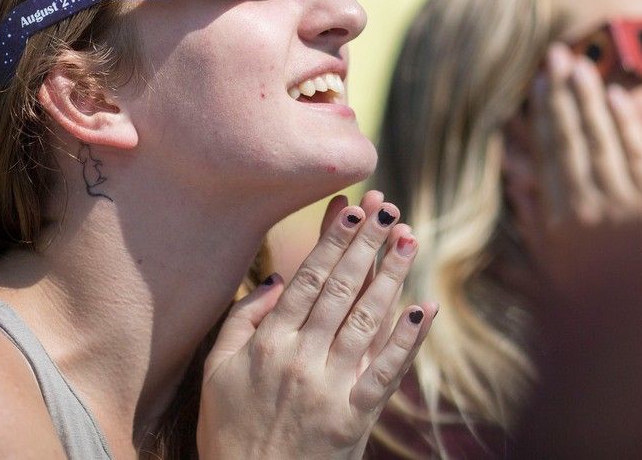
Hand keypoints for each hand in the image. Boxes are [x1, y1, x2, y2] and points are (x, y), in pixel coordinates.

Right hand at [198, 192, 436, 459]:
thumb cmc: (229, 432)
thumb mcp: (216, 372)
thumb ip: (241, 321)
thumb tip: (276, 281)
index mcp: (268, 343)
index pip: (307, 279)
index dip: (332, 242)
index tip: (351, 211)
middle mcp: (301, 357)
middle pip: (341, 289)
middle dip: (367, 245)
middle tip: (386, 209)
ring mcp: (331, 386)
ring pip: (368, 319)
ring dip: (392, 276)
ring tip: (410, 240)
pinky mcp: (356, 415)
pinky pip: (387, 369)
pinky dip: (408, 336)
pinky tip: (425, 306)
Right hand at [505, 43, 641, 294]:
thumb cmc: (597, 303)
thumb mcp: (551, 270)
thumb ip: (532, 223)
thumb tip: (514, 177)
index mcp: (555, 224)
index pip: (545, 156)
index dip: (540, 118)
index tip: (536, 86)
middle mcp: (583, 208)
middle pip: (570, 139)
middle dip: (561, 94)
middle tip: (554, 55)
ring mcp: (621, 205)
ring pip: (600, 139)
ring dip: (588, 98)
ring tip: (579, 62)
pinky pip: (637, 156)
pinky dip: (626, 124)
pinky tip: (616, 95)